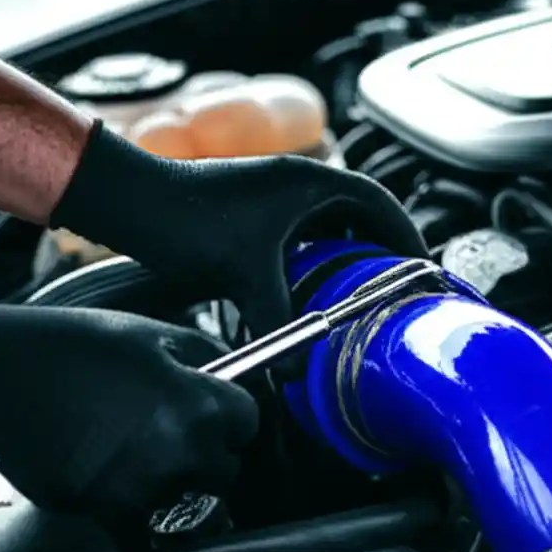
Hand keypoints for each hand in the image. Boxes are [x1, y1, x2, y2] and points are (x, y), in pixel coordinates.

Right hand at [0, 299, 257, 518]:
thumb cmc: (68, 348)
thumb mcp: (148, 334)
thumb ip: (202, 355)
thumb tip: (228, 370)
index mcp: (198, 406)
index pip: (249, 423)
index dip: (232, 415)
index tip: (218, 413)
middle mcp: (179, 455)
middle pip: (224, 470)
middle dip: (209, 455)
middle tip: (176, 434)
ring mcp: (143, 490)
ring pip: (183, 499)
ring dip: (170, 483)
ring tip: (132, 449)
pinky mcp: (105, 514)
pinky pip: (138, 519)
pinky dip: (130, 504)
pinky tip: (109, 473)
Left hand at [50, 122, 427, 335]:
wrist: (132, 203)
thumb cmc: (186, 221)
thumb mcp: (245, 277)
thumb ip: (278, 321)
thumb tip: (296, 369)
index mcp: (309, 183)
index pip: (378, 202)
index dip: (404, 234)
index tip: (420, 264)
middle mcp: (294, 181)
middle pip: (357, 211)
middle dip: (378, 246)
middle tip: (393, 281)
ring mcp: (271, 193)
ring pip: (325, 221)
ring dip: (343, 249)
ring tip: (357, 285)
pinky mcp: (250, 209)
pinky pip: (298, 230)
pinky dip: (312, 253)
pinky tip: (306, 284)